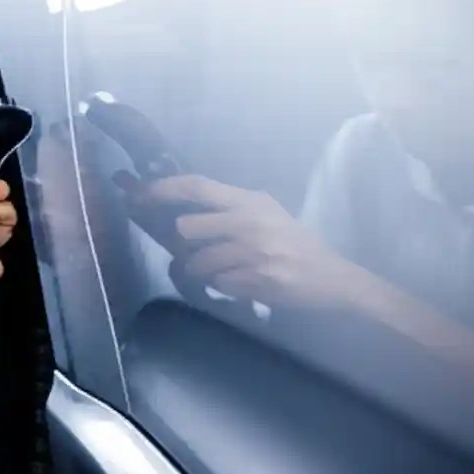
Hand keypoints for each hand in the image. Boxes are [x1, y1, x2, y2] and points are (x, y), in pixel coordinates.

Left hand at [124, 174, 371, 310]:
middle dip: (184, 245)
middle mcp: (250, 221)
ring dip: (201, 272)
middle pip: (187, 228)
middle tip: (196, 252)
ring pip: (199, 262)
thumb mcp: (265, 214)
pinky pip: (219, 285)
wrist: (334, 278)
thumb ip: (229, 209)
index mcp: (250, 200)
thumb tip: (181, 209)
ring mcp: (254, 252)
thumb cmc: (294, 243)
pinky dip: (224, 288)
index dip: (162, 189)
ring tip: (223, 272)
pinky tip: (242, 284)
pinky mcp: (258, 280)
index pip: (196, 186)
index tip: (140, 195)